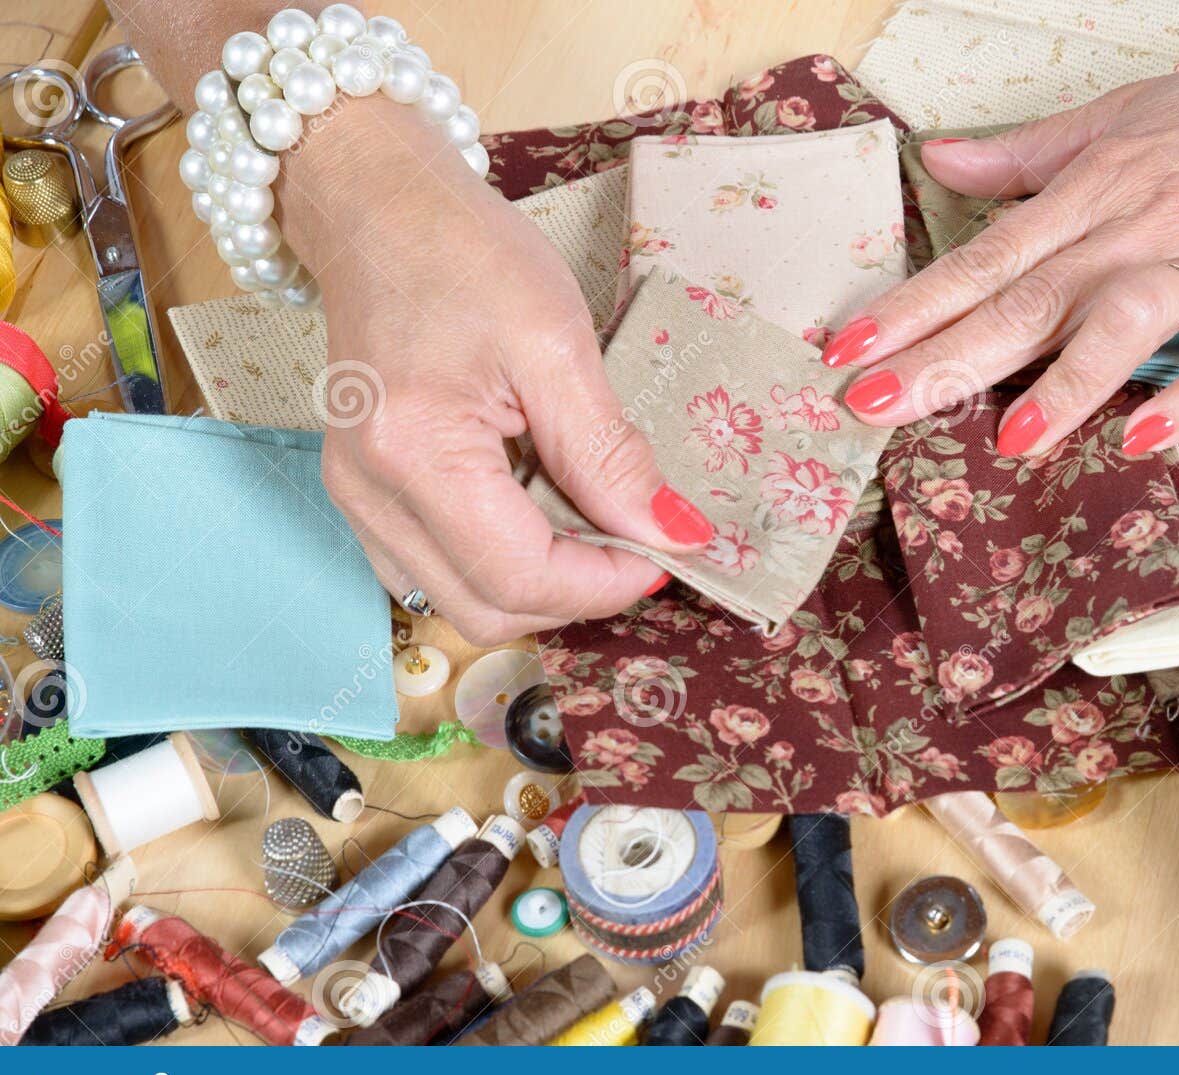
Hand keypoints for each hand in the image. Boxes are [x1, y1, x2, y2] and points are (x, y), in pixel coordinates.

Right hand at [290, 100, 712, 643]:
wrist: (378, 211)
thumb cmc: (462, 255)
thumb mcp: (557, 344)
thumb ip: (610, 453)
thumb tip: (672, 534)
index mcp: (414, 453)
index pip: (520, 577)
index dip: (606, 583)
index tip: (666, 550)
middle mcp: (368, 493)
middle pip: (486, 610)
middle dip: (576, 594)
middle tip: (635, 541)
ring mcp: (355, 498)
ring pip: (461, 603)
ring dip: (539, 586)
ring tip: (591, 525)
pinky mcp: (362, 494)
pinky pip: (435, 572)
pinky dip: (500, 566)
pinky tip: (538, 516)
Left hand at [822, 10, 1178, 455]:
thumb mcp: (1117, 118)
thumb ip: (1025, 157)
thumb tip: (937, 161)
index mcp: (1092, 191)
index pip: (983, 259)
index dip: (909, 308)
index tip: (842, 354)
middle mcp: (1139, 229)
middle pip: (1030, 300)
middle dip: (946, 356)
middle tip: (872, 407)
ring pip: (1127, 321)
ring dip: (1069, 382)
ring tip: (1010, 440)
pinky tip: (1147, 437)